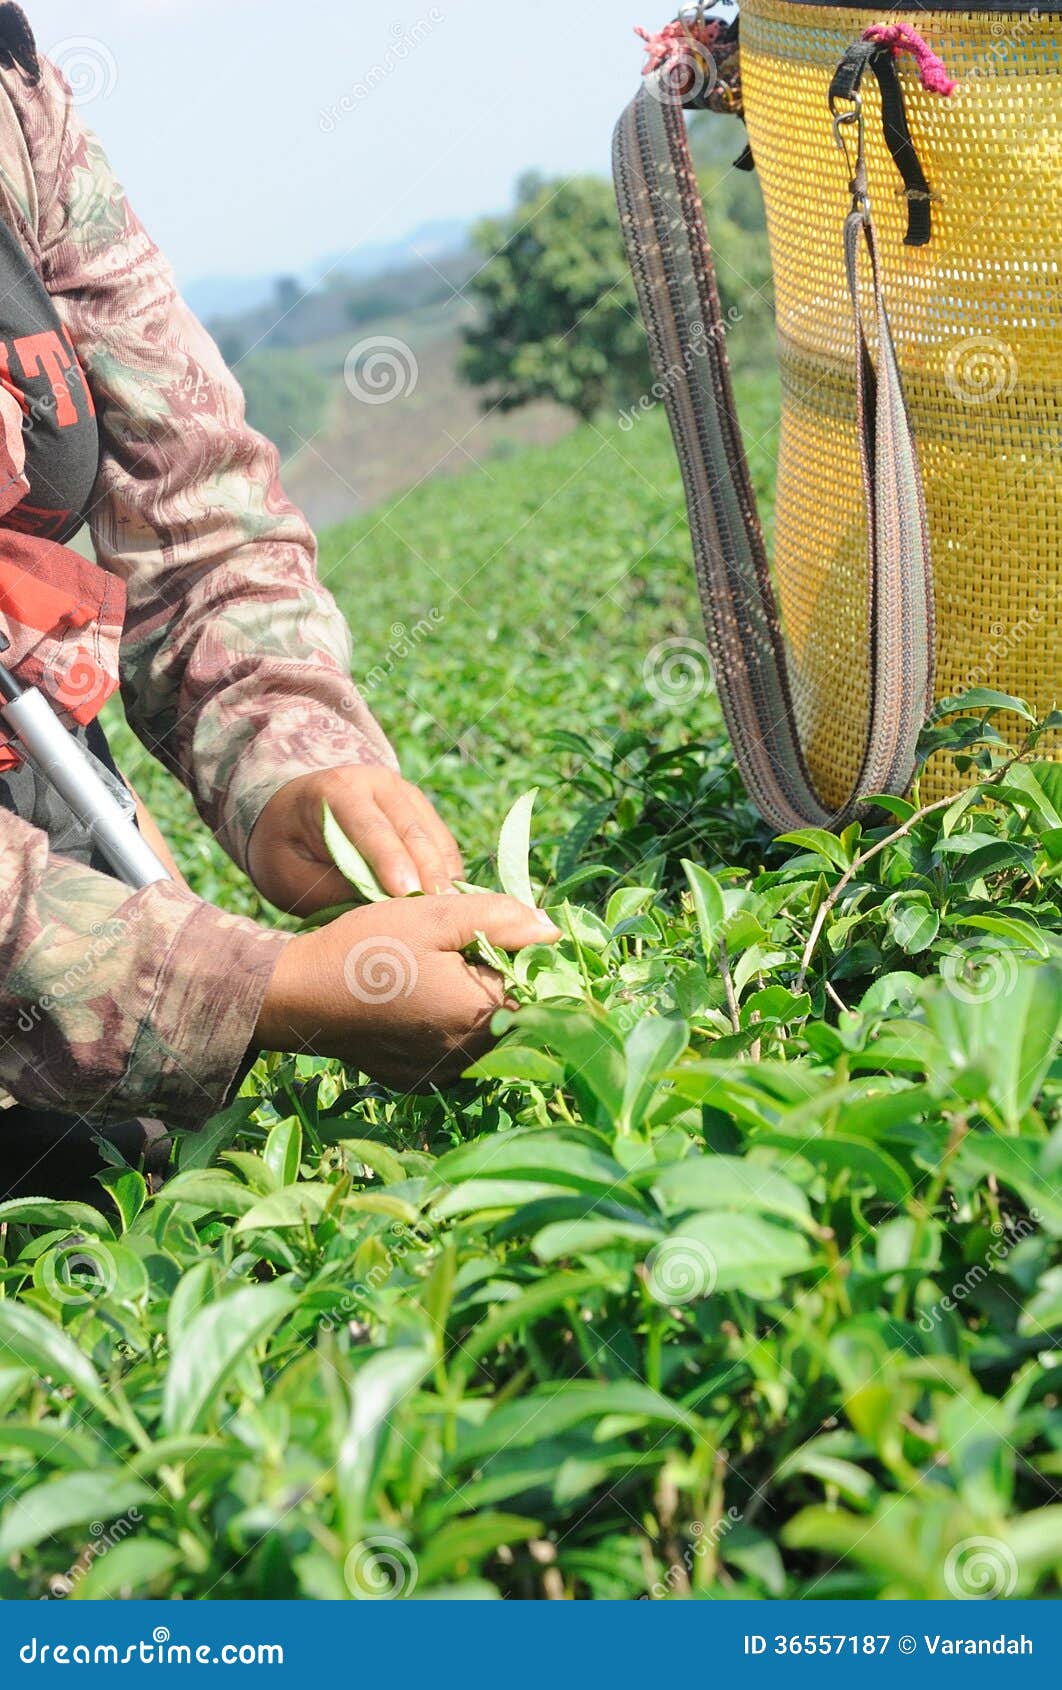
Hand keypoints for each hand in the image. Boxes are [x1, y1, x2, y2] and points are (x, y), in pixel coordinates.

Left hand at [247, 766, 462, 915]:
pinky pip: (440, 840)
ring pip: (432, 835)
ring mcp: (402, 792)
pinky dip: (447, 869)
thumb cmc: (284, 847)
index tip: (406, 893)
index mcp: (335, 789)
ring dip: (443, 873)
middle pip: (410, 829)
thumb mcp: (288, 874)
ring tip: (450, 911)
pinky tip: (448, 901)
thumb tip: (379, 911)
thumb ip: (328, 890)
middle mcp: (375, 782)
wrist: (290, 813)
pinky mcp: (418, 808)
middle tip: (440, 910)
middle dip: (427, 871)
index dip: (389, 860)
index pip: (368, 826)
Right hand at [255, 893, 559, 1090]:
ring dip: (473, 1000)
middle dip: (498, 976)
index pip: (537, 986)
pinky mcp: (420, 1078)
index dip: (525, 955)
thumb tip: (550, 929)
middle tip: (457, 947)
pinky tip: (417, 997)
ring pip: (484, 1032)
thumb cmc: (368, 949)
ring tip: (433, 969)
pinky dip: (447, 1023)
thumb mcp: (435, 915)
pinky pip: (454, 1048)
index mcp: (482, 1015)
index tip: (494, 933)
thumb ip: (500, 918)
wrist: (299, 995)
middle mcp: (470, 1056)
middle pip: (513, 1012)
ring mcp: (444, 1073)